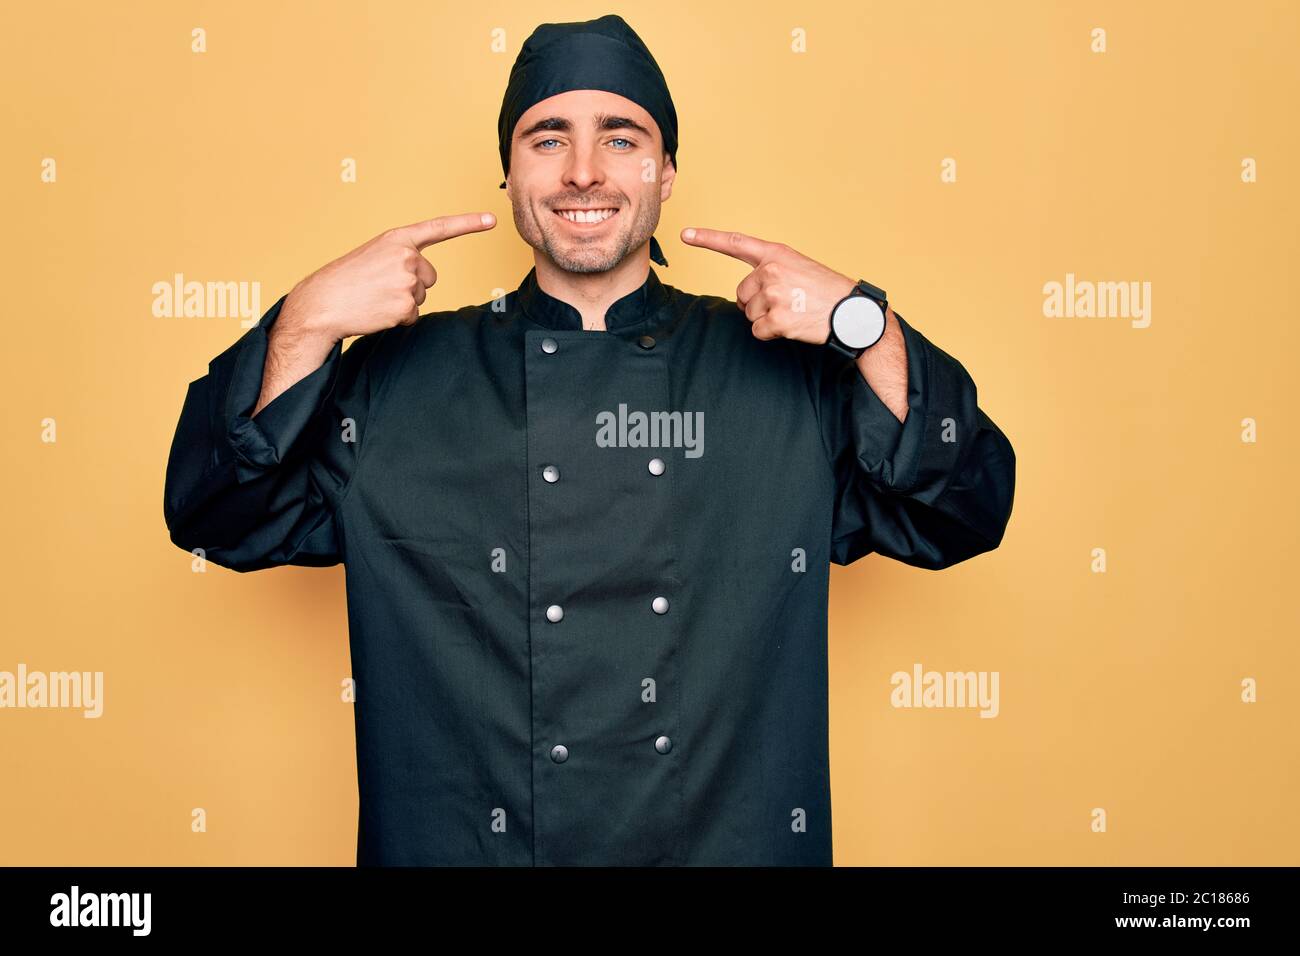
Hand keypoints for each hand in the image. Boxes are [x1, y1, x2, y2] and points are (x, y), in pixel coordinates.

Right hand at [278, 212, 497, 343]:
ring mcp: (407, 281)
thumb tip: (420, 279)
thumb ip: (400, 258)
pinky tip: (376, 311)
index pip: (439, 228)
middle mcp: (406, 256)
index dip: (468, 223)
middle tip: (380, 287)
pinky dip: (398, 318)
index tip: (492, 219)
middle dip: (411, 285)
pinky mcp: (406, 306)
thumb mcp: (373, 256)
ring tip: (374, 298)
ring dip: (402, 302)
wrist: (321, 303)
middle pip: (429, 276)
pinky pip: (413, 315)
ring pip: (421, 296)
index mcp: (397, 239)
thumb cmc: (344, 281)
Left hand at [679, 227, 855, 344]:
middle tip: (787, 303)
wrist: (851, 312)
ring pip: (749, 313)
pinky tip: (793, 325)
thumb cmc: (826, 291)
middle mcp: (771, 271)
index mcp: (776, 254)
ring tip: (794, 312)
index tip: (685, 234)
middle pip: (741, 294)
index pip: (735, 243)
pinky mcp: (777, 319)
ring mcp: (774, 295)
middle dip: (757, 303)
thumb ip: (770, 271)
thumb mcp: (798, 267)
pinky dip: (771, 334)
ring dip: (766, 319)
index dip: (707, 238)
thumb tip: (745, 296)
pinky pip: (758, 331)